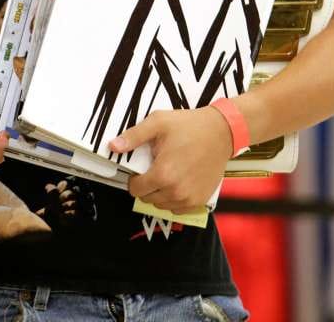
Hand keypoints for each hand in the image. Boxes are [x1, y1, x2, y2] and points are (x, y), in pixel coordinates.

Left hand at [109, 106, 231, 212]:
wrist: (220, 132)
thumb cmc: (189, 126)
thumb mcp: (158, 123)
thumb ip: (133, 136)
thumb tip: (113, 146)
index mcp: (163, 174)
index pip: (136, 189)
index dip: (134, 179)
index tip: (140, 169)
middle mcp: (176, 191)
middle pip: (148, 198)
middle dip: (146, 185)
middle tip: (155, 168)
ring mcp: (189, 199)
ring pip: (162, 205)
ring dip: (159, 193)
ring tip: (167, 173)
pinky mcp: (200, 201)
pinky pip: (178, 210)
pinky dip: (174, 200)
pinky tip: (177, 183)